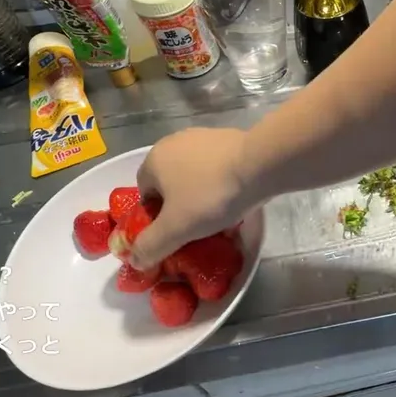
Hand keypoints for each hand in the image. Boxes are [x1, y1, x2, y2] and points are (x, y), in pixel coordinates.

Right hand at [130, 128, 254, 269]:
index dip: (156, 218)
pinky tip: (236, 199)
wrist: (260, 165)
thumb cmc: (210, 196)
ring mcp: (204, 137)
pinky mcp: (230, 138)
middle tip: (197, 229)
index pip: (145, 194)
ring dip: (202, 197)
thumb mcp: (175, 229)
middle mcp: (174, 142)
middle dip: (181, 208)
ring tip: (219, 217)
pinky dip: (222, 184)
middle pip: (170, 184)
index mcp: (154, 159)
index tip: (175, 233)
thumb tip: (134, 259)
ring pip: (195, 176)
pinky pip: (217, 168)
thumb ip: (151, 246)